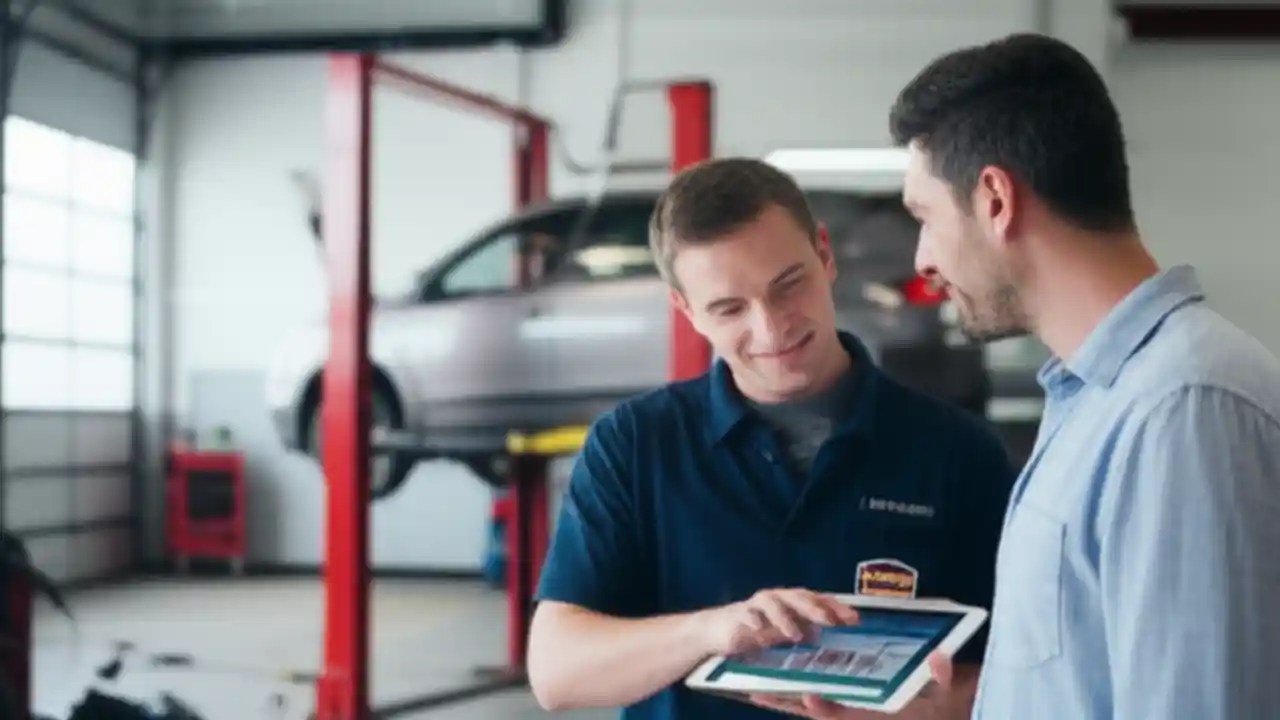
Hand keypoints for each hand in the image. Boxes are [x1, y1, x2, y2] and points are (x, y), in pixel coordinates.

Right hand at [699, 588, 859, 656]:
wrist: (720, 629)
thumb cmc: (756, 629)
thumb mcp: (784, 632)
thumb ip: (803, 629)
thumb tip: (825, 633)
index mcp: (791, 602)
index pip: (817, 600)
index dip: (836, 607)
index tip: (854, 619)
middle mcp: (776, 598)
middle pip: (798, 597)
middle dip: (815, 608)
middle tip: (831, 621)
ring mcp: (757, 605)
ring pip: (774, 604)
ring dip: (785, 618)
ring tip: (796, 635)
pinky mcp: (739, 614)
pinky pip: (748, 615)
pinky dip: (754, 621)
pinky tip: (760, 631)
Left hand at [748, 651, 953, 718]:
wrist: (940, 713)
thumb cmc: (943, 705)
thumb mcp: (946, 693)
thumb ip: (942, 677)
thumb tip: (939, 658)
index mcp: (879, 717)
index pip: (848, 716)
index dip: (827, 710)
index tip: (808, 697)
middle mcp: (859, 717)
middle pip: (818, 714)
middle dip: (788, 704)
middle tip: (757, 692)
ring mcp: (851, 714)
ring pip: (812, 710)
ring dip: (784, 700)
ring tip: (754, 688)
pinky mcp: (847, 709)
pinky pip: (818, 704)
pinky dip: (796, 697)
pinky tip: (777, 685)